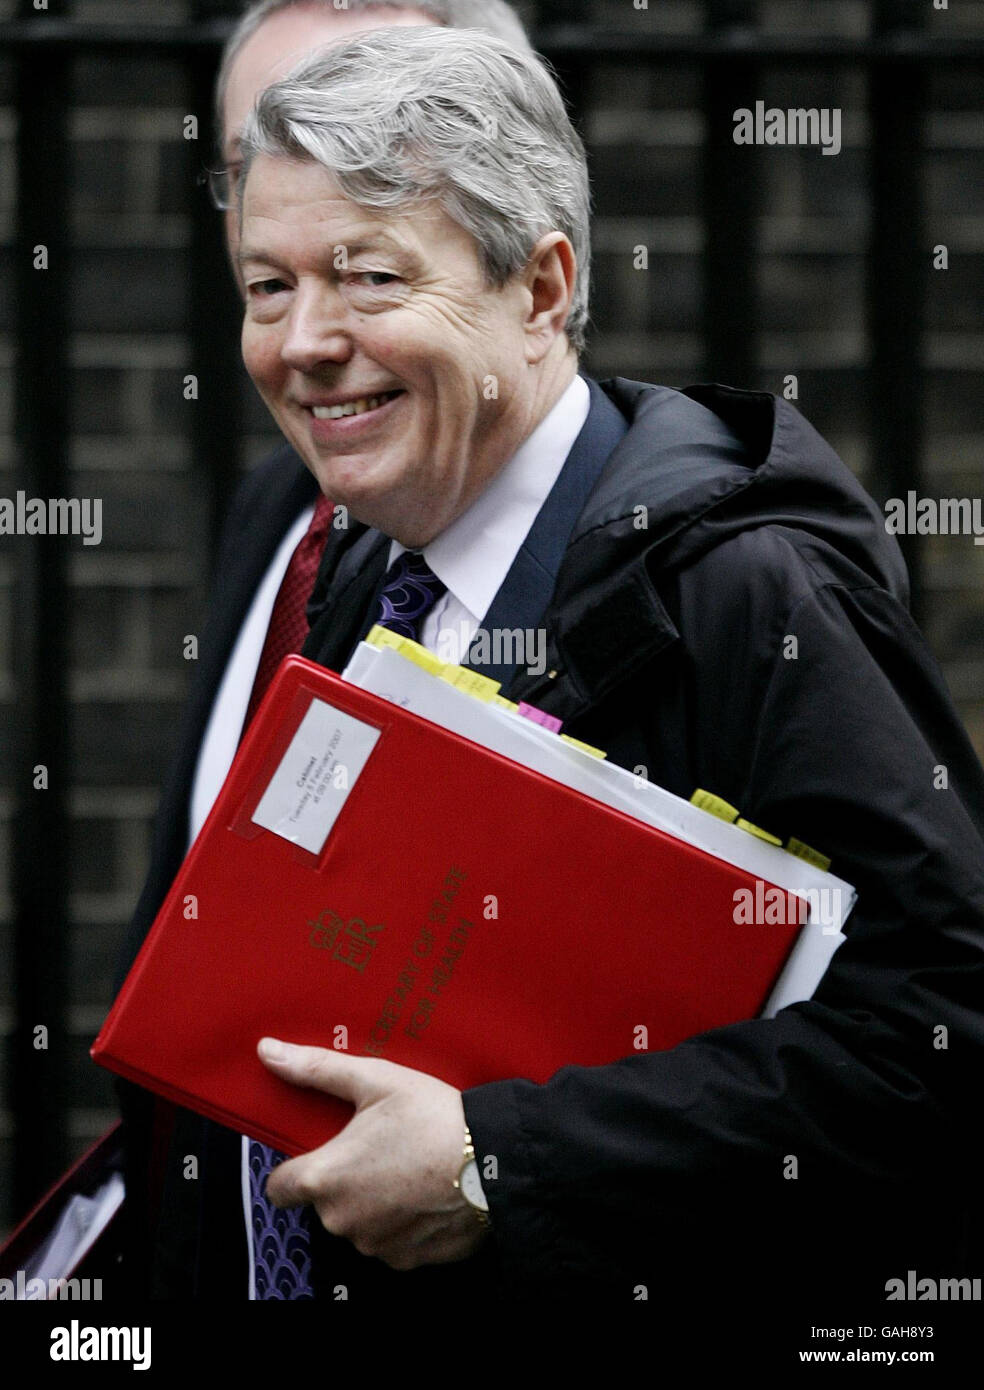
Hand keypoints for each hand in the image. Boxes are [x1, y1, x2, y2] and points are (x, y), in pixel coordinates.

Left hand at [257, 1037, 489, 1269]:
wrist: (496, 1160)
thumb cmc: (433, 1117)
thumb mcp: (375, 1079)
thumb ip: (316, 1069)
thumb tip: (268, 1051)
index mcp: (324, 1178)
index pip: (277, 1188)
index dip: (293, 1169)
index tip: (320, 1151)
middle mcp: (341, 1221)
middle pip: (323, 1203)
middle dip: (343, 1179)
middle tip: (378, 1147)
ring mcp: (375, 1245)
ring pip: (358, 1223)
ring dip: (372, 1201)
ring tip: (407, 1166)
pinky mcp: (407, 1260)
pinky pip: (390, 1241)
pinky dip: (401, 1222)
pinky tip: (424, 1192)